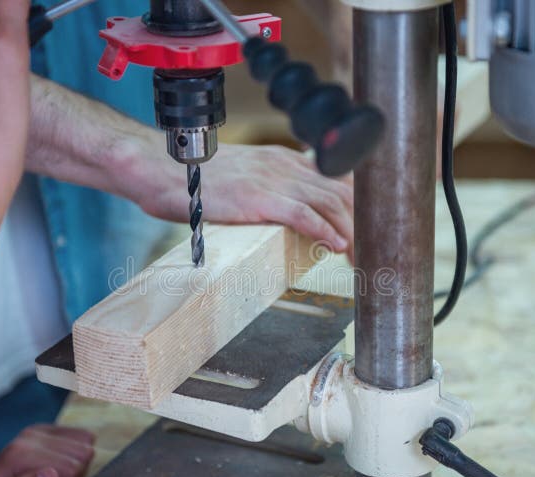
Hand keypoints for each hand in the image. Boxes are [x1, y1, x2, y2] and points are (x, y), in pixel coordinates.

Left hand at [0, 425, 94, 476]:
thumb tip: (52, 475)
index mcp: (20, 453)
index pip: (70, 468)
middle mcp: (32, 435)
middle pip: (81, 455)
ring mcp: (40, 430)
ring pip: (85, 446)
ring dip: (73, 469)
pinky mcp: (47, 430)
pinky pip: (82, 437)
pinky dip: (76, 457)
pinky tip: (57, 468)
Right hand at [128, 141, 354, 261]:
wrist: (162, 169)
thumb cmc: (196, 180)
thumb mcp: (244, 177)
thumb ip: (269, 190)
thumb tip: (287, 214)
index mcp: (283, 160)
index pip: (336, 179)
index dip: (358, 206)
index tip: (368, 229)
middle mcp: (284, 166)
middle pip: (340, 192)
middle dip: (362, 223)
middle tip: (372, 252)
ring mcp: (271, 180)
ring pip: (328, 204)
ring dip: (350, 232)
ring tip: (361, 257)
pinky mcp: (258, 197)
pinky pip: (301, 213)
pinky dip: (323, 229)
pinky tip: (336, 246)